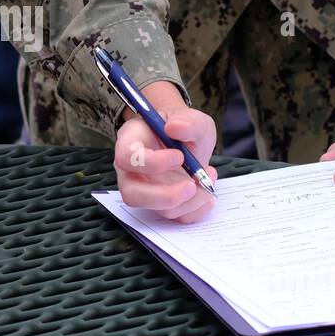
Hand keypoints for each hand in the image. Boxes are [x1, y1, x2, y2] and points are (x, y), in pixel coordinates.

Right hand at [114, 82, 218, 223]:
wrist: (189, 141)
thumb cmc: (183, 127)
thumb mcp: (192, 118)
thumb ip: (187, 121)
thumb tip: (175, 128)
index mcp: (130, 142)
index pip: (127, 158)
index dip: (152, 162)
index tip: (179, 157)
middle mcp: (131, 171)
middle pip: (132, 194)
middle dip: (165, 196)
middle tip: (191, 185)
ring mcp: (145, 191)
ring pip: (157, 210)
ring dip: (190, 200)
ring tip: (207, 176)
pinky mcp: (162, 205)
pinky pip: (177, 217)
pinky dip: (197, 208)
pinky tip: (206, 189)